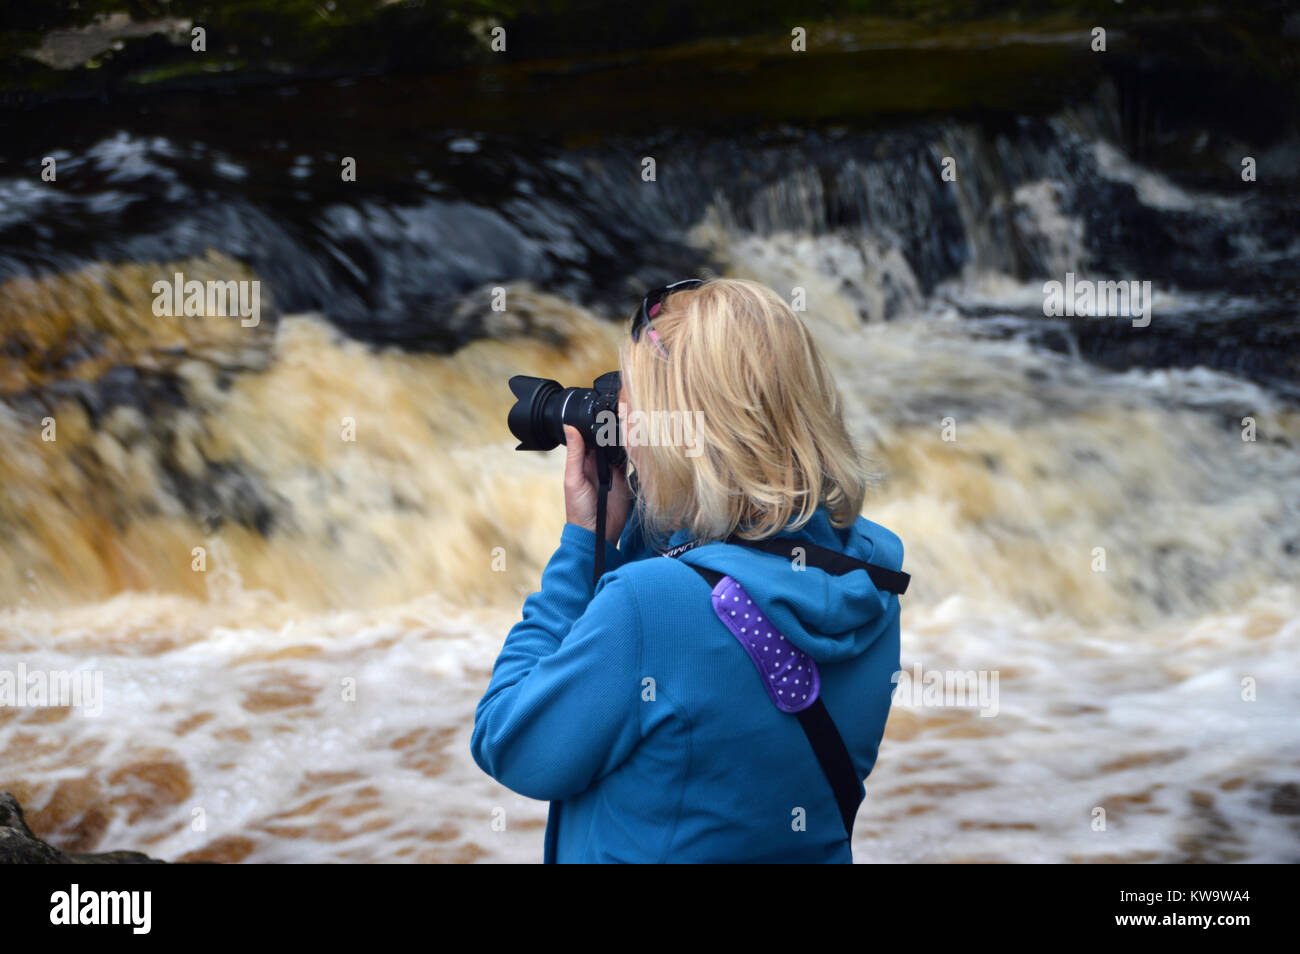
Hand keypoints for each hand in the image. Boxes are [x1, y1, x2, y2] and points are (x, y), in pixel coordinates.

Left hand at [563, 425, 630, 544]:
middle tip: (625, 413)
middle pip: (608, 440)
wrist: (596, 533)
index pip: (590, 436)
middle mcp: (599, 463)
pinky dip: (636, 454)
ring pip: (621, 449)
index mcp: (583, 460)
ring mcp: (613, 471)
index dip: (596, 424)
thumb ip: (575, 454)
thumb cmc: (578, 509)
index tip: (604, 409)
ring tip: (635, 425)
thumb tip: (569, 426)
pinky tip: (641, 444)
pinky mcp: (626, 479)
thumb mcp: (574, 479)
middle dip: (614, 429)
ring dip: (626, 440)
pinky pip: (632, 463)